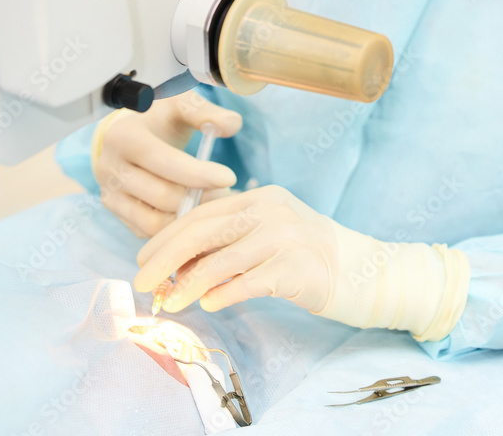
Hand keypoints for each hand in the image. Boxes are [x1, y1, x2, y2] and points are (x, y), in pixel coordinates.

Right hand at [94, 90, 241, 237]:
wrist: (133, 131)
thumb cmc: (161, 117)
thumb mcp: (181, 104)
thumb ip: (207, 112)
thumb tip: (232, 125)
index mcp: (124, 136)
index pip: (164, 161)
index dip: (198, 173)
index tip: (229, 177)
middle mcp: (109, 167)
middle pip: (161, 196)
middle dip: (199, 199)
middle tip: (227, 194)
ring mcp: (108, 193)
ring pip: (153, 222)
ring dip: (188, 218)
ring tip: (213, 206)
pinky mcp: (115, 211)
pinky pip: (147, 231)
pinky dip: (174, 229)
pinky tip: (195, 215)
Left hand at [133, 185, 337, 313]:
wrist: (361, 271)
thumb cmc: (306, 257)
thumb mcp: (266, 237)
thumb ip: (228, 244)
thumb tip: (175, 268)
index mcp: (259, 198)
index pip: (202, 213)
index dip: (167, 237)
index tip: (142, 259)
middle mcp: (270, 211)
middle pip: (204, 232)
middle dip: (165, 259)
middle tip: (141, 282)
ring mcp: (285, 236)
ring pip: (221, 260)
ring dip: (189, 285)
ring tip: (169, 303)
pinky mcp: (297, 267)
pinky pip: (249, 282)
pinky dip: (224, 294)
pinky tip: (209, 305)